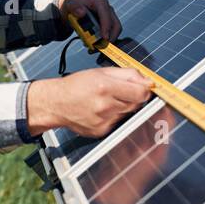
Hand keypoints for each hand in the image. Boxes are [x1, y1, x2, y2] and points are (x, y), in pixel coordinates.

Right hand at [27, 67, 152, 137]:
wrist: (56, 103)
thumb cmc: (77, 85)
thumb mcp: (102, 72)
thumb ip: (128, 74)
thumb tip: (148, 81)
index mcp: (105, 87)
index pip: (141, 93)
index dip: (144, 90)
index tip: (142, 88)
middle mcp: (104, 106)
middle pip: (136, 104)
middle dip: (132, 97)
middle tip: (119, 92)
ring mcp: (102, 121)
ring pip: (127, 114)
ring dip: (123, 107)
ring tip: (107, 101)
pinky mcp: (101, 131)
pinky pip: (117, 123)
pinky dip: (114, 117)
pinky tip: (101, 111)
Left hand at [55, 0, 121, 41]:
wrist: (73, 10)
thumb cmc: (72, 6)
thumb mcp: (70, 4)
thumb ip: (74, 8)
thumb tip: (82, 12)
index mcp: (100, 3)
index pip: (106, 16)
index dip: (106, 27)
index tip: (104, 38)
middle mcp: (108, 10)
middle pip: (115, 26)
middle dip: (109, 38)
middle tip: (98, 47)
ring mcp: (109, 18)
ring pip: (114, 33)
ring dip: (106, 43)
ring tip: (92, 49)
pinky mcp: (108, 26)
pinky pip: (110, 36)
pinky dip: (103, 43)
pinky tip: (93, 47)